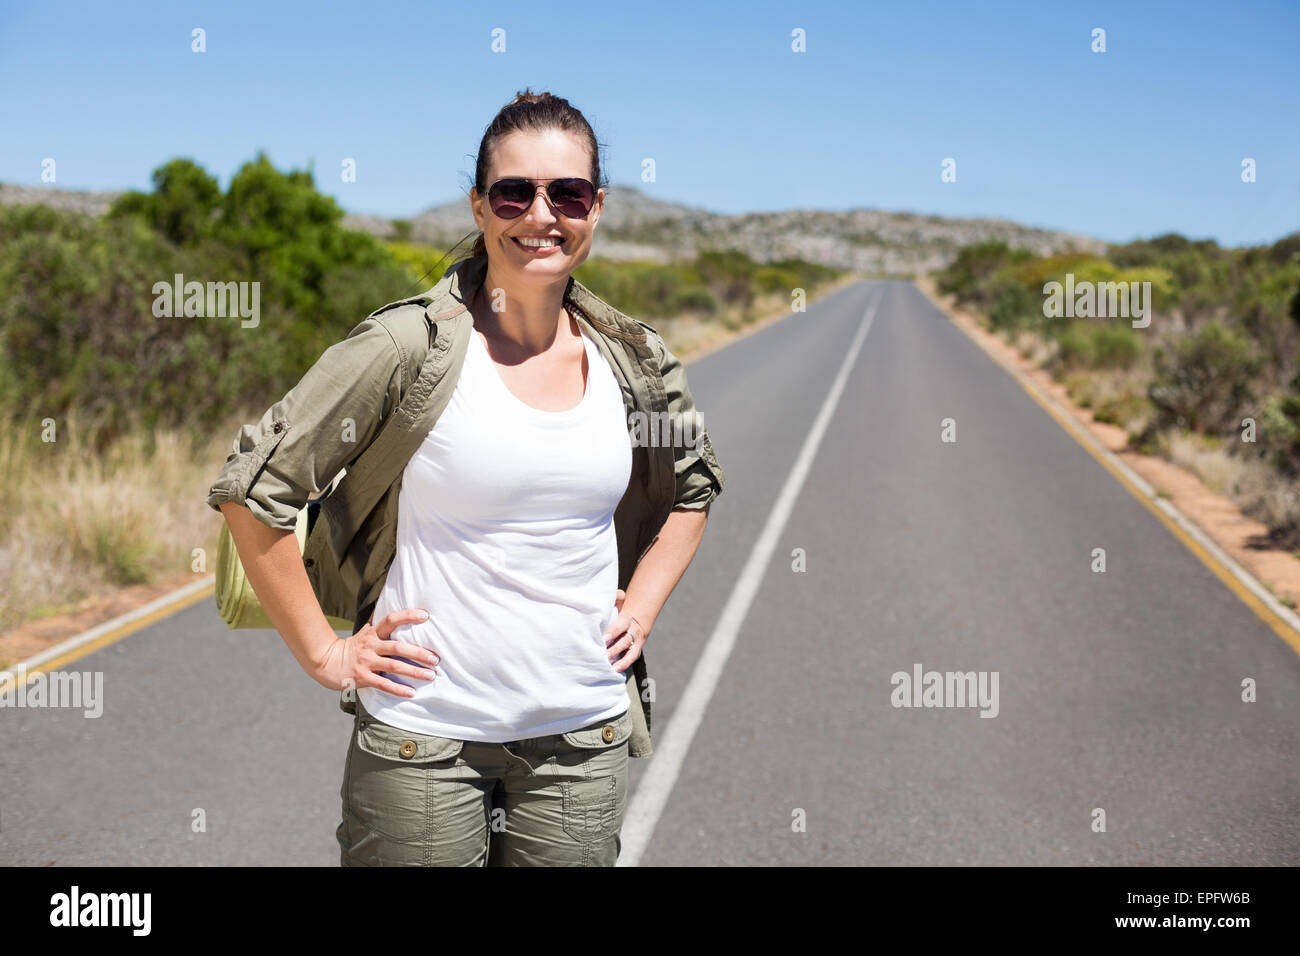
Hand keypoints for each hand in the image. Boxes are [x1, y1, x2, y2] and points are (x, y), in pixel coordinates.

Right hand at [314, 608, 439, 697]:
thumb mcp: (364, 631)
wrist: (325, 662)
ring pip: (394, 667)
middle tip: (435, 658)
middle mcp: (371, 646)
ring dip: (414, 672)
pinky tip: (412, 692)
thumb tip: (388, 600)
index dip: (408, 616)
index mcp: (373, 633)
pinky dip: (398, 689)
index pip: (391, 620)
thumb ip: (377, 620)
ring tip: (431, 675)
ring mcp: (367, 662)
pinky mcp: (363, 678)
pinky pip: (384, 684)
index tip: (425, 615)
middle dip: (418, 653)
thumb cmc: (351, 646)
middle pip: (397, 647)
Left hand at [603, 588, 646, 672]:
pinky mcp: (635, 650)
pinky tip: (615, 670)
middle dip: (615, 648)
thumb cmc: (619, 610)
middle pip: (625, 640)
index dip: (613, 631)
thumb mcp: (618, 602)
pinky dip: (624, 664)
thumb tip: (615, 595)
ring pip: (630, 651)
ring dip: (620, 659)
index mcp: (627, 618)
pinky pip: (631, 658)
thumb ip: (616, 597)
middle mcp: (633, 631)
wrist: (634, 618)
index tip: (604, 638)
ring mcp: (635, 641)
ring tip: (610, 666)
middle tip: (603, 654)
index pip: (621, 625)